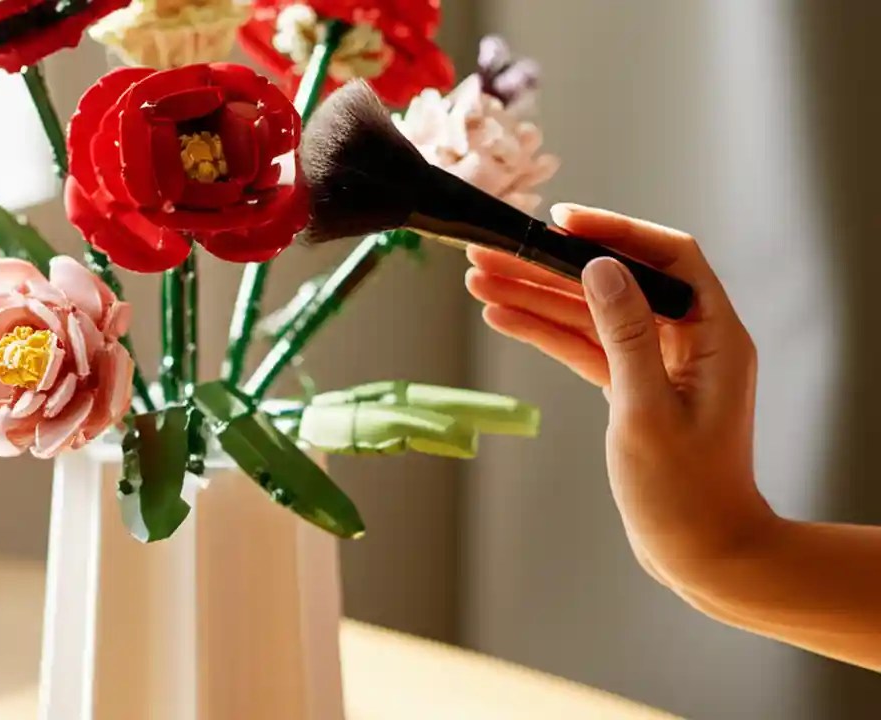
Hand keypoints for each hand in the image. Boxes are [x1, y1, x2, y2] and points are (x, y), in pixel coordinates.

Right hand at [464, 204, 774, 589]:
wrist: (702, 554)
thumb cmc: (686, 493)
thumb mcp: (648, 410)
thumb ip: (626, 334)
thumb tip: (601, 268)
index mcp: (713, 336)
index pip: (666, 258)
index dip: (614, 232)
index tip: (561, 221)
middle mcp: (687, 340)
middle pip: (612, 283)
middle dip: (551, 266)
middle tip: (492, 251)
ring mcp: (658, 364)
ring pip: (589, 315)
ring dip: (536, 297)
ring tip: (479, 280)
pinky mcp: (632, 389)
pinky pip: (584, 348)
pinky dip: (545, 333)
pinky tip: (503, 317)